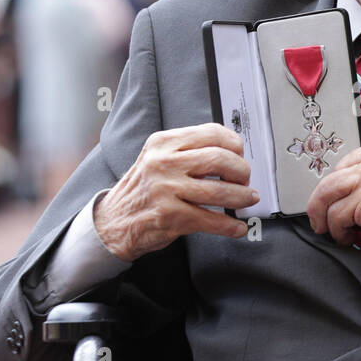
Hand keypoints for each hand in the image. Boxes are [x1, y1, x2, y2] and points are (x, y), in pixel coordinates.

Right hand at [94, 124, 258, 261]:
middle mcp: (163, 164)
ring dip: (241, 197)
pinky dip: (229, 226)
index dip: (234, 144)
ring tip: (247, 199)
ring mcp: (166, 190)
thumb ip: (187, 152)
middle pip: (219, 159)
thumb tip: (230, 154)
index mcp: (163, 143)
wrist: (112, 222)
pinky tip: (236, 226)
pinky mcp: (171, 217)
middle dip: (241, 170)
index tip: (241, 154)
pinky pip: (211, 220)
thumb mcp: (156, 158)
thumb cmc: (141, 190)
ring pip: (219, 190)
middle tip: (245, 179)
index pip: (211, 133)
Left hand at [306, 136, 360, 258]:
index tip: (329, 202)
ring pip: (328, 198)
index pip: (342, 165)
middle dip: (319, 204)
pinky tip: (352, 237)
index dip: (332, 189)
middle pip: (330, 180)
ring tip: (340, 233)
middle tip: (320, 221)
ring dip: (329, 220)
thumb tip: (344, 194)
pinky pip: (339, 217)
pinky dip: (340, 231)